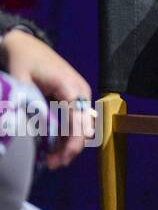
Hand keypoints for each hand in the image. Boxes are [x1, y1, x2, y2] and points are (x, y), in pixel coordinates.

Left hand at [1, 28, 95, 169]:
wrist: (27, 45)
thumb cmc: (24, 60)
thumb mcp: (21, 82)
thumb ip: (30, 104)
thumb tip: (37, 129)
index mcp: (70, 86)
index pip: (78, 119)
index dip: (72, 142)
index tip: (62, 159)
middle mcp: (80, 91)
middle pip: (84, 125)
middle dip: (71, 148)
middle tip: (52, 164)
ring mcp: (79, 95)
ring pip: (81, 126)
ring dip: (68, 144)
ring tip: (51, 160)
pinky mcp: (73, 98)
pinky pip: (74, 121)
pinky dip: (65, 136)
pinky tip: (52, 147)